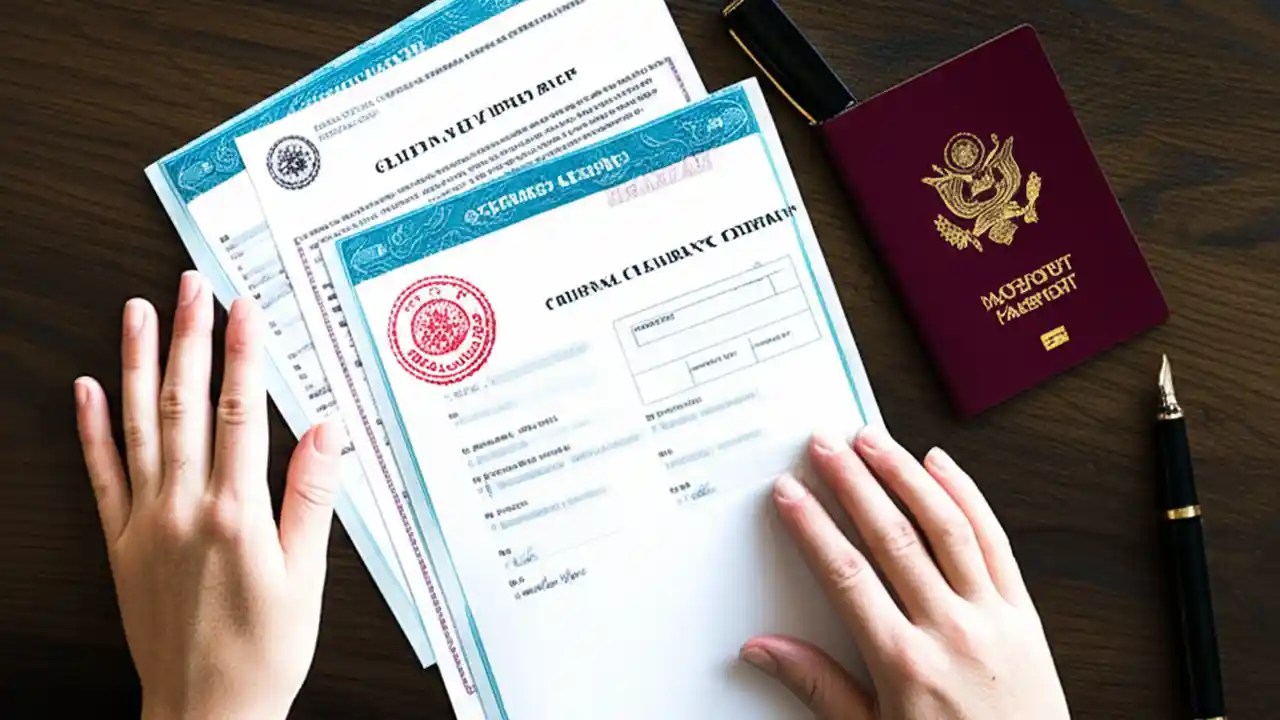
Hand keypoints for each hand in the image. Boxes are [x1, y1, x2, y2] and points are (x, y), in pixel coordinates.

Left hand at [74, 272, 341, 719]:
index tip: (247, 308)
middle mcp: (183, 509)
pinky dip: (92, 429)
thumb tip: (325, 432)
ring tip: (139, 314)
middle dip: (190, 339)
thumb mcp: (306, 578)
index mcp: (236, 514)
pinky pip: (101, 475)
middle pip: (187, 405)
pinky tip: (89, 388)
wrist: (205, 713)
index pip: (241, 413)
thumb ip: (311, 498)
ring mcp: (145, 523)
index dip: (244, 354)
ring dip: (139, 365)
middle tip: (191, 288)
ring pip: (140, 426)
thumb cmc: (264, 651)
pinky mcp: (120, 544)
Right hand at [741, 427, 1069, 718]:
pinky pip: (995, 542)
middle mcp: (950, 631)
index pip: (846, 575)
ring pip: (946, 526)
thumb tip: (760, 649)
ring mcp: (992, 617)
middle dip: (853, 483)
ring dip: (905, 475)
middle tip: (824, 444)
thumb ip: (817, 686)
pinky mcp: (1024, 613)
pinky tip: (941, 466)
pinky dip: (968, 497)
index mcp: (904, 664)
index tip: (789, 493)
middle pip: (893, 538)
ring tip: (873, 440)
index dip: (812, 527)